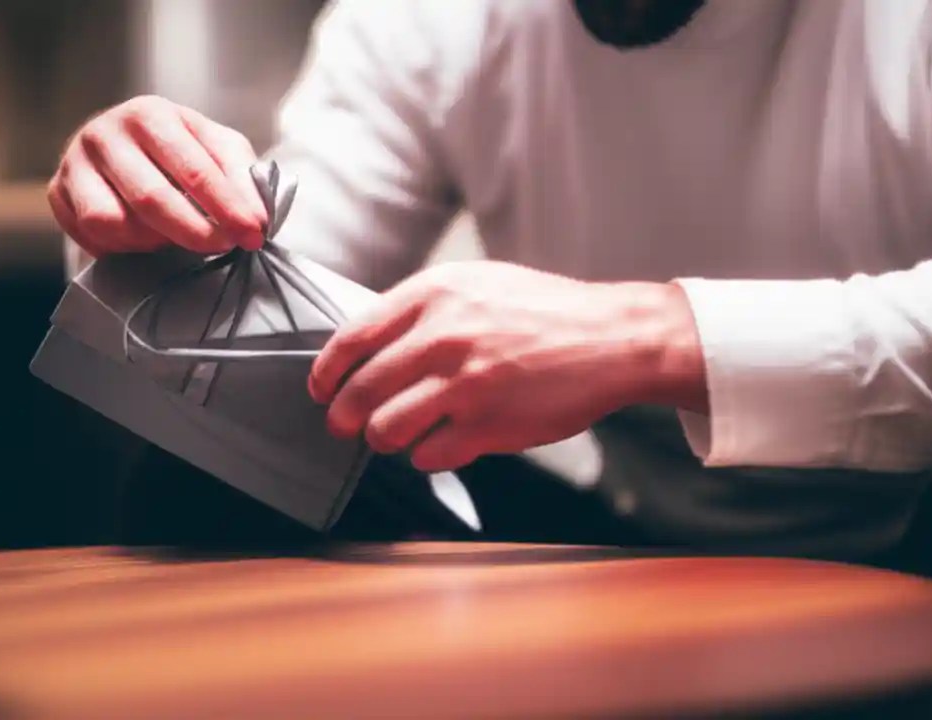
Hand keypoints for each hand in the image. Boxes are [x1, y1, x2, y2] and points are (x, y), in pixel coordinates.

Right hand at [47, 95, 267, 256]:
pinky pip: (93, 235)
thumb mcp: (217, 148)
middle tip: (224, 247)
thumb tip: (257, 217)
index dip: (228, 207)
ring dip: (154, 241)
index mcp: (151, 114)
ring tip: (175, 236)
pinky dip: (124, 246)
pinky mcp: (57, 192)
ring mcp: (75, 162)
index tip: (253, 234)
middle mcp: (106, 133)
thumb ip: (241, 176)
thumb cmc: (178, 149)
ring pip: (116, 223)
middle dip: (196, 232)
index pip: (194, 169)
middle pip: (153, 199)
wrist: (123, 146)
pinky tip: (144, 239)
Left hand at [308, 261, 707, 471]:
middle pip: (359, 392)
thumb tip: (367, 344)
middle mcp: (443, 336)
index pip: (350, 339)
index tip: (321, 388)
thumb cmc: (543, 311)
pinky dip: (427, 455)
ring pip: (386, 430)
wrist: (610, 338)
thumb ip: (421, 310)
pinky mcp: (488, 425)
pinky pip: (429, 455)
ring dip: (383, 439)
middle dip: (343, 417)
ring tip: (395, 435)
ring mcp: (465, 384)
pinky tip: (442, 442)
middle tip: (345, 424)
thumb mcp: (476, 284)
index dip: (325, 372)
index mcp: (433, 295)